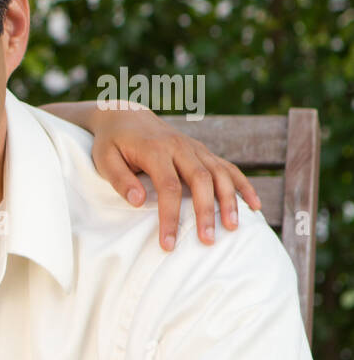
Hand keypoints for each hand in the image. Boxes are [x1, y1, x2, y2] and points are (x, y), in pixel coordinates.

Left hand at [88, 101, 262, 251]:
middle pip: (201, 180)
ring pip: (219, 173)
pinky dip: (243, 185)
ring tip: (233, 227)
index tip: (168, 244)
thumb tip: (138, 202)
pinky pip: (228, 167)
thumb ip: (120, 180)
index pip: (168, 187)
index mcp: (155, 150)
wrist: (126, 115)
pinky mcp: (202, 151)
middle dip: (206, 211)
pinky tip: (254, 206)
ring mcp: (195, 148)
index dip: (170, 216)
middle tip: (207, 241)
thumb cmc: (111, 143)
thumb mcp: (105, 160)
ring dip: (229, 200)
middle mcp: (180, 147)